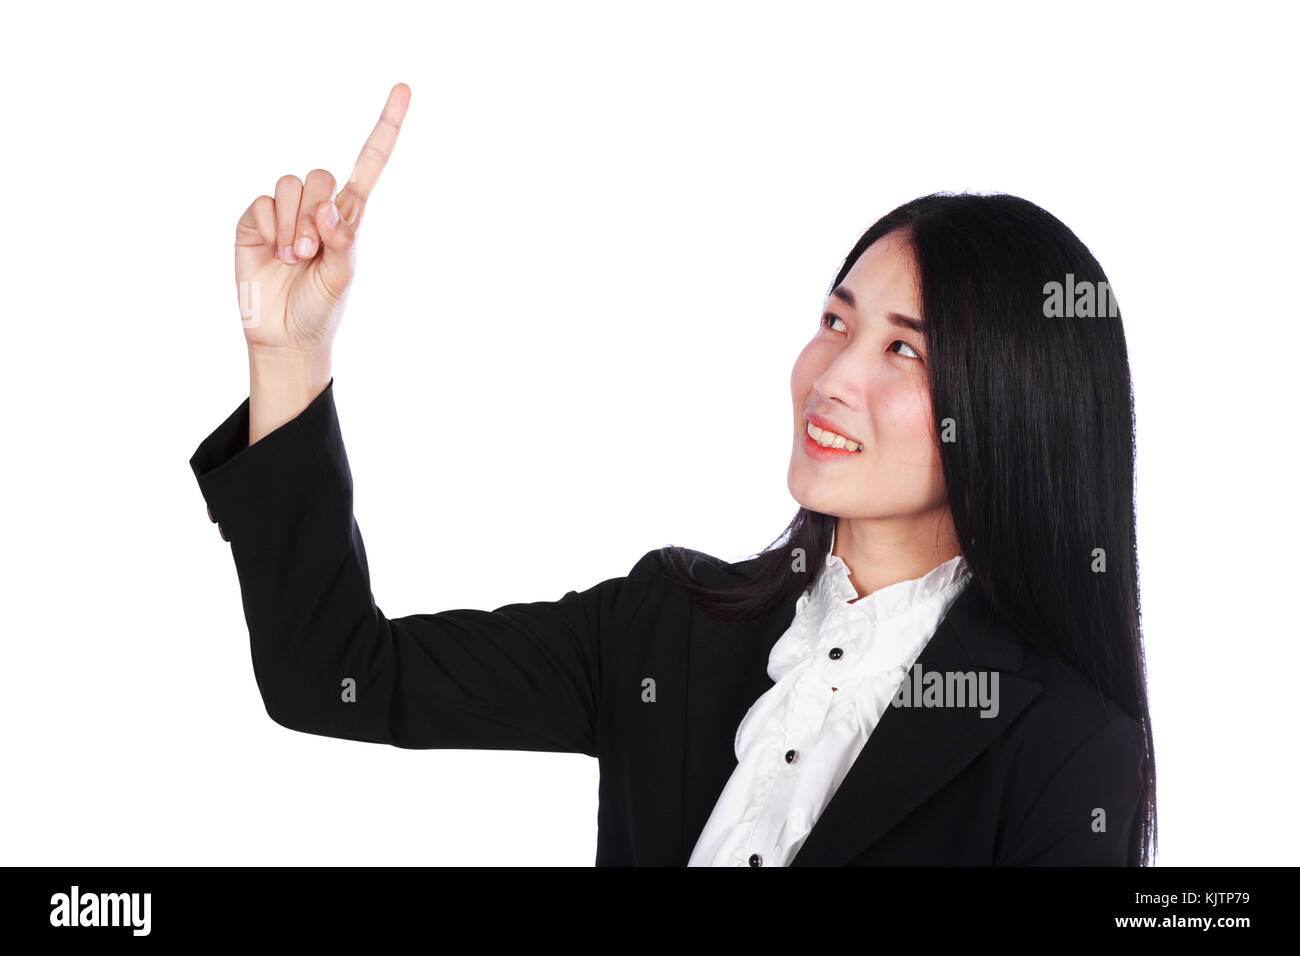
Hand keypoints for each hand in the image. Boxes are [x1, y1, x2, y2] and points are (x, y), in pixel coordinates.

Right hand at [233, 83, 410, 355]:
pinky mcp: (255, 221)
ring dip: (293, 222)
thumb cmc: (321, 308)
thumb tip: (331, 207)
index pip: (369, 164)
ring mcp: (285, 213)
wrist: (286, 336)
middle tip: (312, 253)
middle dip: (315, 213)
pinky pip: (262, 201)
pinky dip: (270, 226)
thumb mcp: (343, 279)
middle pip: (319, 175)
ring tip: (294, 258)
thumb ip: (343, 243)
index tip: (405, 89)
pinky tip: (272, 252)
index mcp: (349, 218)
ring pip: (289, 184)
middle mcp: (318, 208)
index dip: (385, 127)